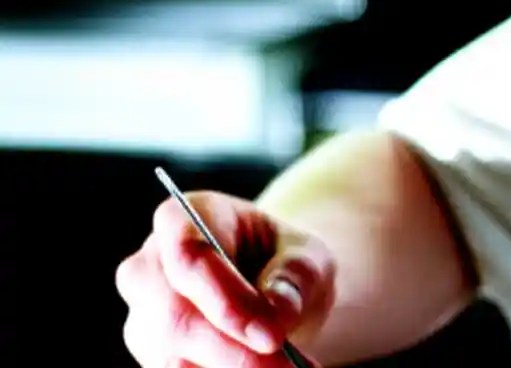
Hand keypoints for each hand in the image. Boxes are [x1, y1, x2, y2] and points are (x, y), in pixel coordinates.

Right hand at [115, 190, 334, 366]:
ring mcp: (143, 313)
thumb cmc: (285, 261)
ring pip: (172, 357)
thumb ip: (295, 276)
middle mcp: (149, 265)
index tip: (271, 335)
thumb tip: (278, 312)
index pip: (189, 257)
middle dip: (235, 352)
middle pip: (175, 316)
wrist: (272, 288)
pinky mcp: (151, 352)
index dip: (227, 301)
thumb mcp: (306, 255)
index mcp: (182, 218)